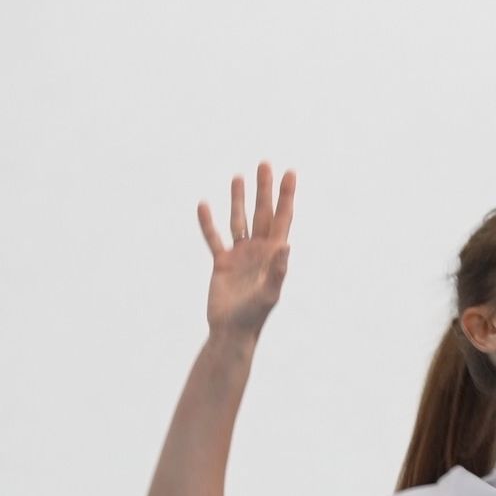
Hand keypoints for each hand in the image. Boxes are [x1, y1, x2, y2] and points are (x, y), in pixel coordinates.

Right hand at [197, 161, 295, 336]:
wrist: (231, 332)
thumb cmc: (253, 316)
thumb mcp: (269, 293)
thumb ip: (278, 270)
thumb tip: (286, 246)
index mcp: (273, 254)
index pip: (282, 218)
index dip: (286, 196)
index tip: (290, 173)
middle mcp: (259, 251)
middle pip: (262, 213)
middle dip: (264, 189)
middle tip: (265, 164)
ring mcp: (240, 255)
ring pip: (239, 220)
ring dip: (238, 200)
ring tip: (238, 177)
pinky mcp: (222, 263)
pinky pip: (214, 238)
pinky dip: (208, 223)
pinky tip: (204, 205)